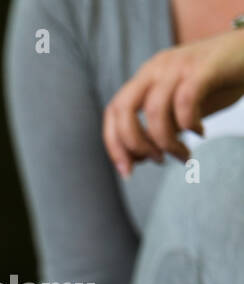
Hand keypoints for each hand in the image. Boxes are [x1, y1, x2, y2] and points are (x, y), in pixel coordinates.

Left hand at [103, 29, 243, 176]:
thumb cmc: (219, 83)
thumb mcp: (182, 110)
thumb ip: (160, 129)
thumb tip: (139, 158)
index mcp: (146, 77)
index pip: (113, 111)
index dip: (114, 144)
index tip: (127, 170)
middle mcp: (156, 68)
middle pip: (123, 109)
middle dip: (133, 144)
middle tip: (155, 161)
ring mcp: (178, 65)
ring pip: (154, 111)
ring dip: (165, 142)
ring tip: (183, 155)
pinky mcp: (204, 67)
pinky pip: (185, 100)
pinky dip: (188, 124)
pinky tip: (200, 133)